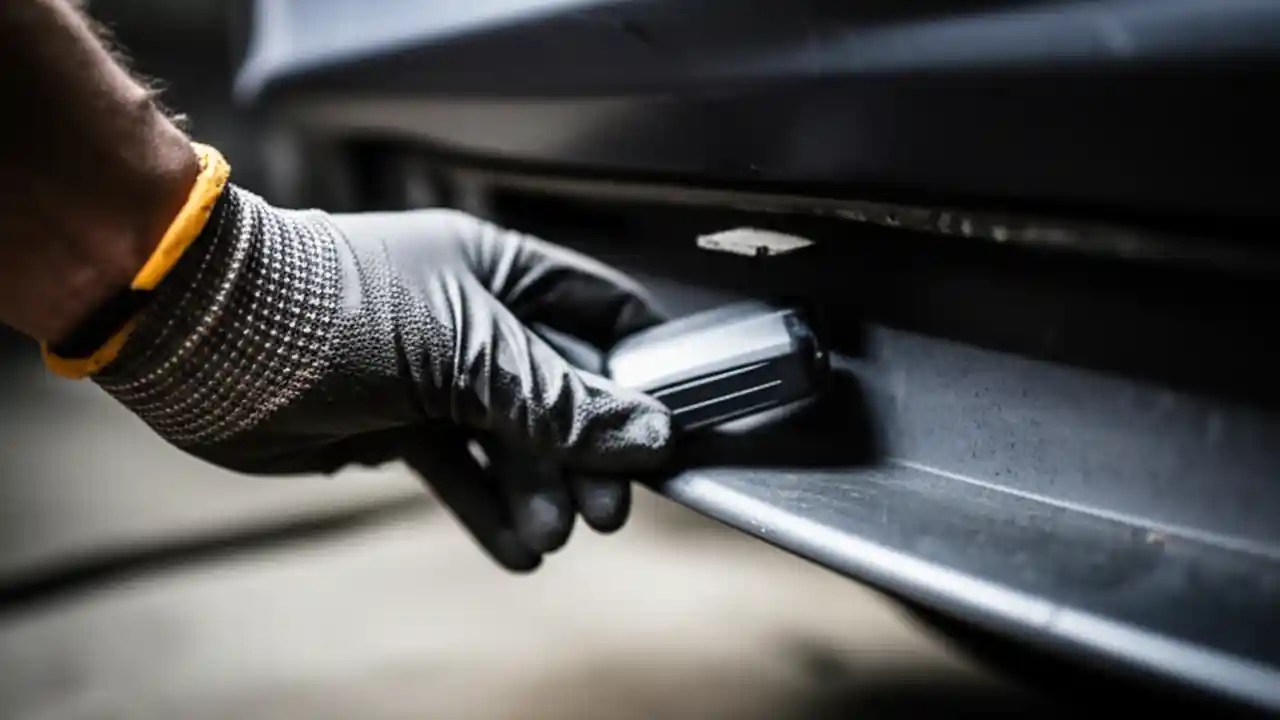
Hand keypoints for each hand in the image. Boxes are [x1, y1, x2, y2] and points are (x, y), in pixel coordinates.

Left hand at [92, 185, 673, 569]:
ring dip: (536, 489)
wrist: (216, 342)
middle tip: (610, 509)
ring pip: (511, 439)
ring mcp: (433, 374)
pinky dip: (485, 509)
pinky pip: (457, 470)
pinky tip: (514, 550)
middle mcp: (472, 318)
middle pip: (560, 387)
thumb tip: (649, 436)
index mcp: (499, 271)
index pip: (598, 309)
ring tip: (553, 535)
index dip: (639, 361)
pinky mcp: (396, 425)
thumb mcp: (471, 353)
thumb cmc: (345, 311)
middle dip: (586, 450)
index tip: (671, 417)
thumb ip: (561, 401)